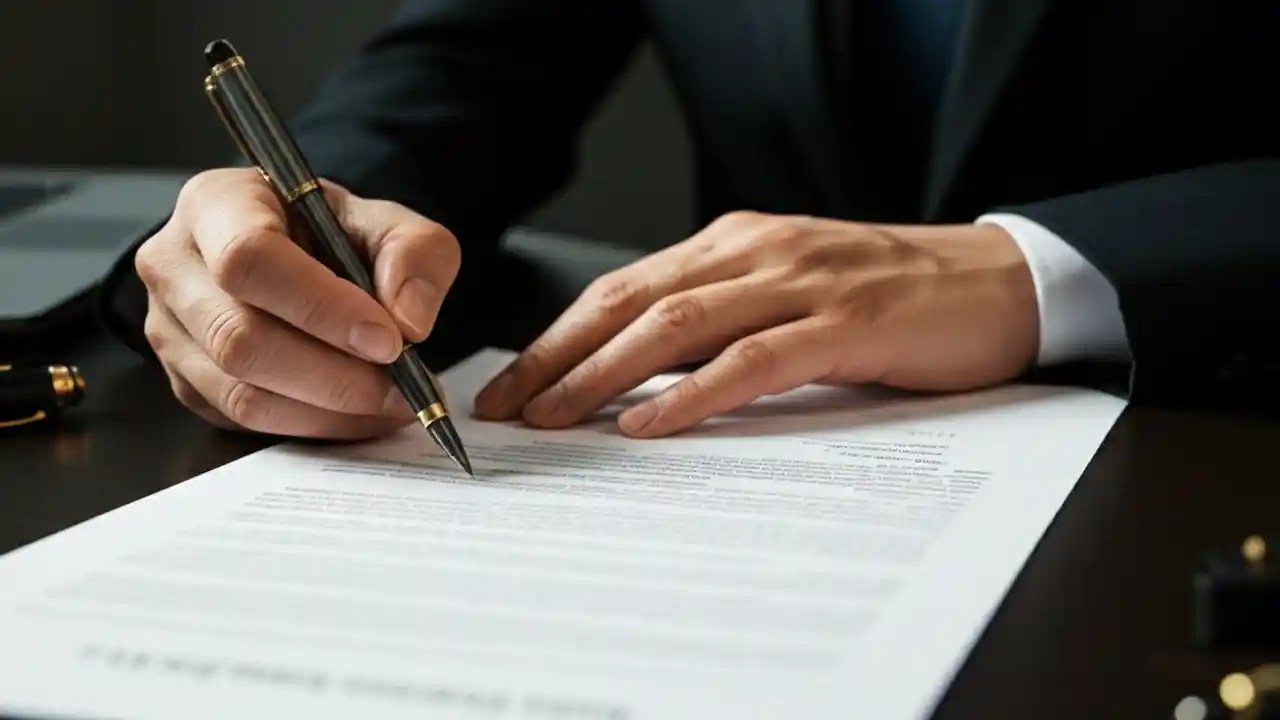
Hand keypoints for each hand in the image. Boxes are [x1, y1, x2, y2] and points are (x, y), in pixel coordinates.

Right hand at [135, 168, 460, 438]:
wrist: (296, 257)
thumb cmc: (331, 233)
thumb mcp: (387, 223)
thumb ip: (414, 255)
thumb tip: (409, 321)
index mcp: (216, 204)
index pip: (249, 258)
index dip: (320, 307)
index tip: (387, 340)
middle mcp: (174, 265)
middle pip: (240, 338)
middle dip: (334, 375)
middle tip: (404, 385)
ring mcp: (169, 329)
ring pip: (240, 392)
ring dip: (329, 411)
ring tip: (391, 402)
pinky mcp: (185, 381)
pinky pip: (244, 421)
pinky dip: (313, 425)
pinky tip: (360, 413)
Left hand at [474, 211, 1036, 436]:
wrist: (1000, 281)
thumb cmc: (891, 296)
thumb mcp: (791, 292)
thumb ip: (724, 319)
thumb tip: (639, 378)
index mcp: (735, 243)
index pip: (623, 288)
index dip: (559, 336)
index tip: (513, 383)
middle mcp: (757, 251)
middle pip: (631, 303)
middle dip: (558, 357)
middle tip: (510, 407)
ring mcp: (801, 283)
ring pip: (677, 326)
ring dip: (605, 374)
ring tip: (557, 418)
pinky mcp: (846, 324)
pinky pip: (752, 360)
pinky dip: (693, 393)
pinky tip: (650, 424)